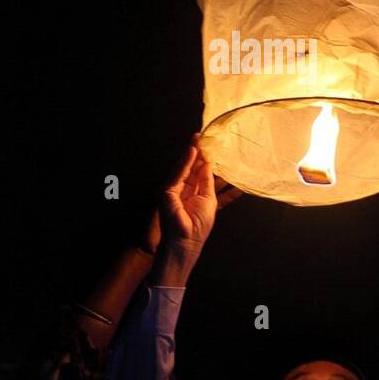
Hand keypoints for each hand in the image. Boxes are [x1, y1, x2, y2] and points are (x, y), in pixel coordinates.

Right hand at [151, 138, 218, 284]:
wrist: (185, 243)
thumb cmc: (197, 227)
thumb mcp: (209, 200)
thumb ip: (207, 182)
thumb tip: (208, 163)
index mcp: (193, 192)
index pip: (198, 172)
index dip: (204, 159)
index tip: (211, 145)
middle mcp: (182, 189)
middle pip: (190, 167)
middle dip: (197, 152)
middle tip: (203, 136)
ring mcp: (173, 190)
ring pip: (183, 168)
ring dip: (191, 152)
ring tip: (198, 138)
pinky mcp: (167, 192)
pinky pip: (178, 174)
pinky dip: (185, 162)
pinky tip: (192, 151)